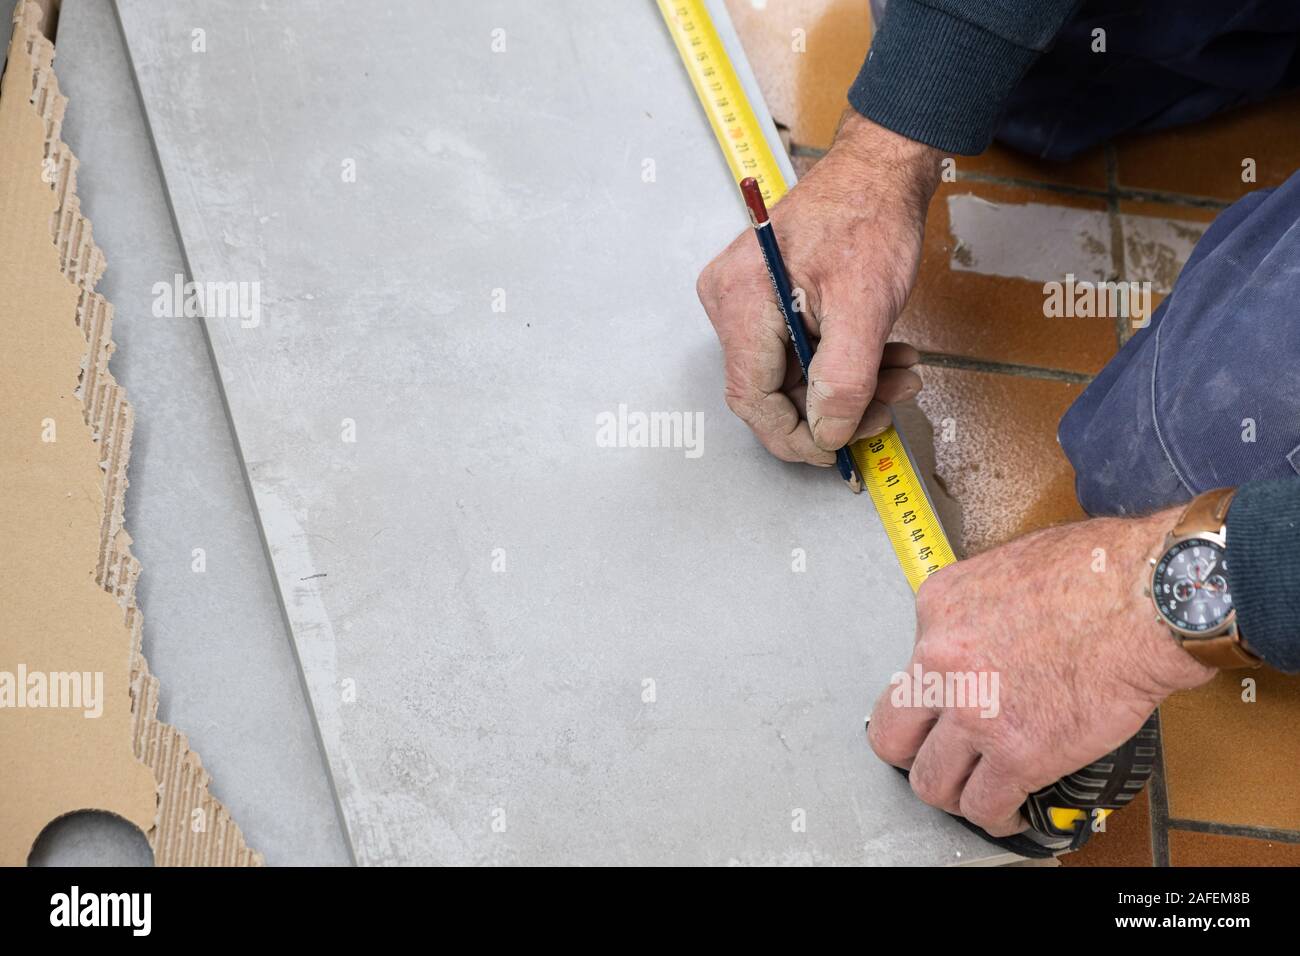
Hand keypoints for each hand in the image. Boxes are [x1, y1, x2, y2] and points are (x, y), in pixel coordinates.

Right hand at [696, 112, 940, 464]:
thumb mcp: (866, 305)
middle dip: (837, 407)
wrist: (878, 170)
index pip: (753, 400)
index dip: (796, 437)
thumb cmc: (869, 218)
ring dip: (849, 386)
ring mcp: (744, 301)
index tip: (840, 452)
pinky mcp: (765, 298)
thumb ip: (844, 377)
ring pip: (791, 375)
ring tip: (900, 374)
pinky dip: (842, 362)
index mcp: (741, 304)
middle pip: (773, 390)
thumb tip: (828, 433)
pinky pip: (797, 351)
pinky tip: (884, 357)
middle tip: (891, 403)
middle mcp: (730, 304)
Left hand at [867, 509, 1215, 836]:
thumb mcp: (1009, 568)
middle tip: (938, 757)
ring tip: (974, 791)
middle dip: (913, 752)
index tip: (946, 709)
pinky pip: (984, 805)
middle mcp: (941, 661)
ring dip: (952, 792)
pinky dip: (996, 817)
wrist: (1145, 598)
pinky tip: (1011, 812)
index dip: (931, 695)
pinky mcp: (1017, 752)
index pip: (908, 667)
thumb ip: (981, 609)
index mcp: (937, 608)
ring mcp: (973, 711)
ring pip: (930, 781)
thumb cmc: (1099, 571)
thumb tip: (990, 634)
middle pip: (892, 733)